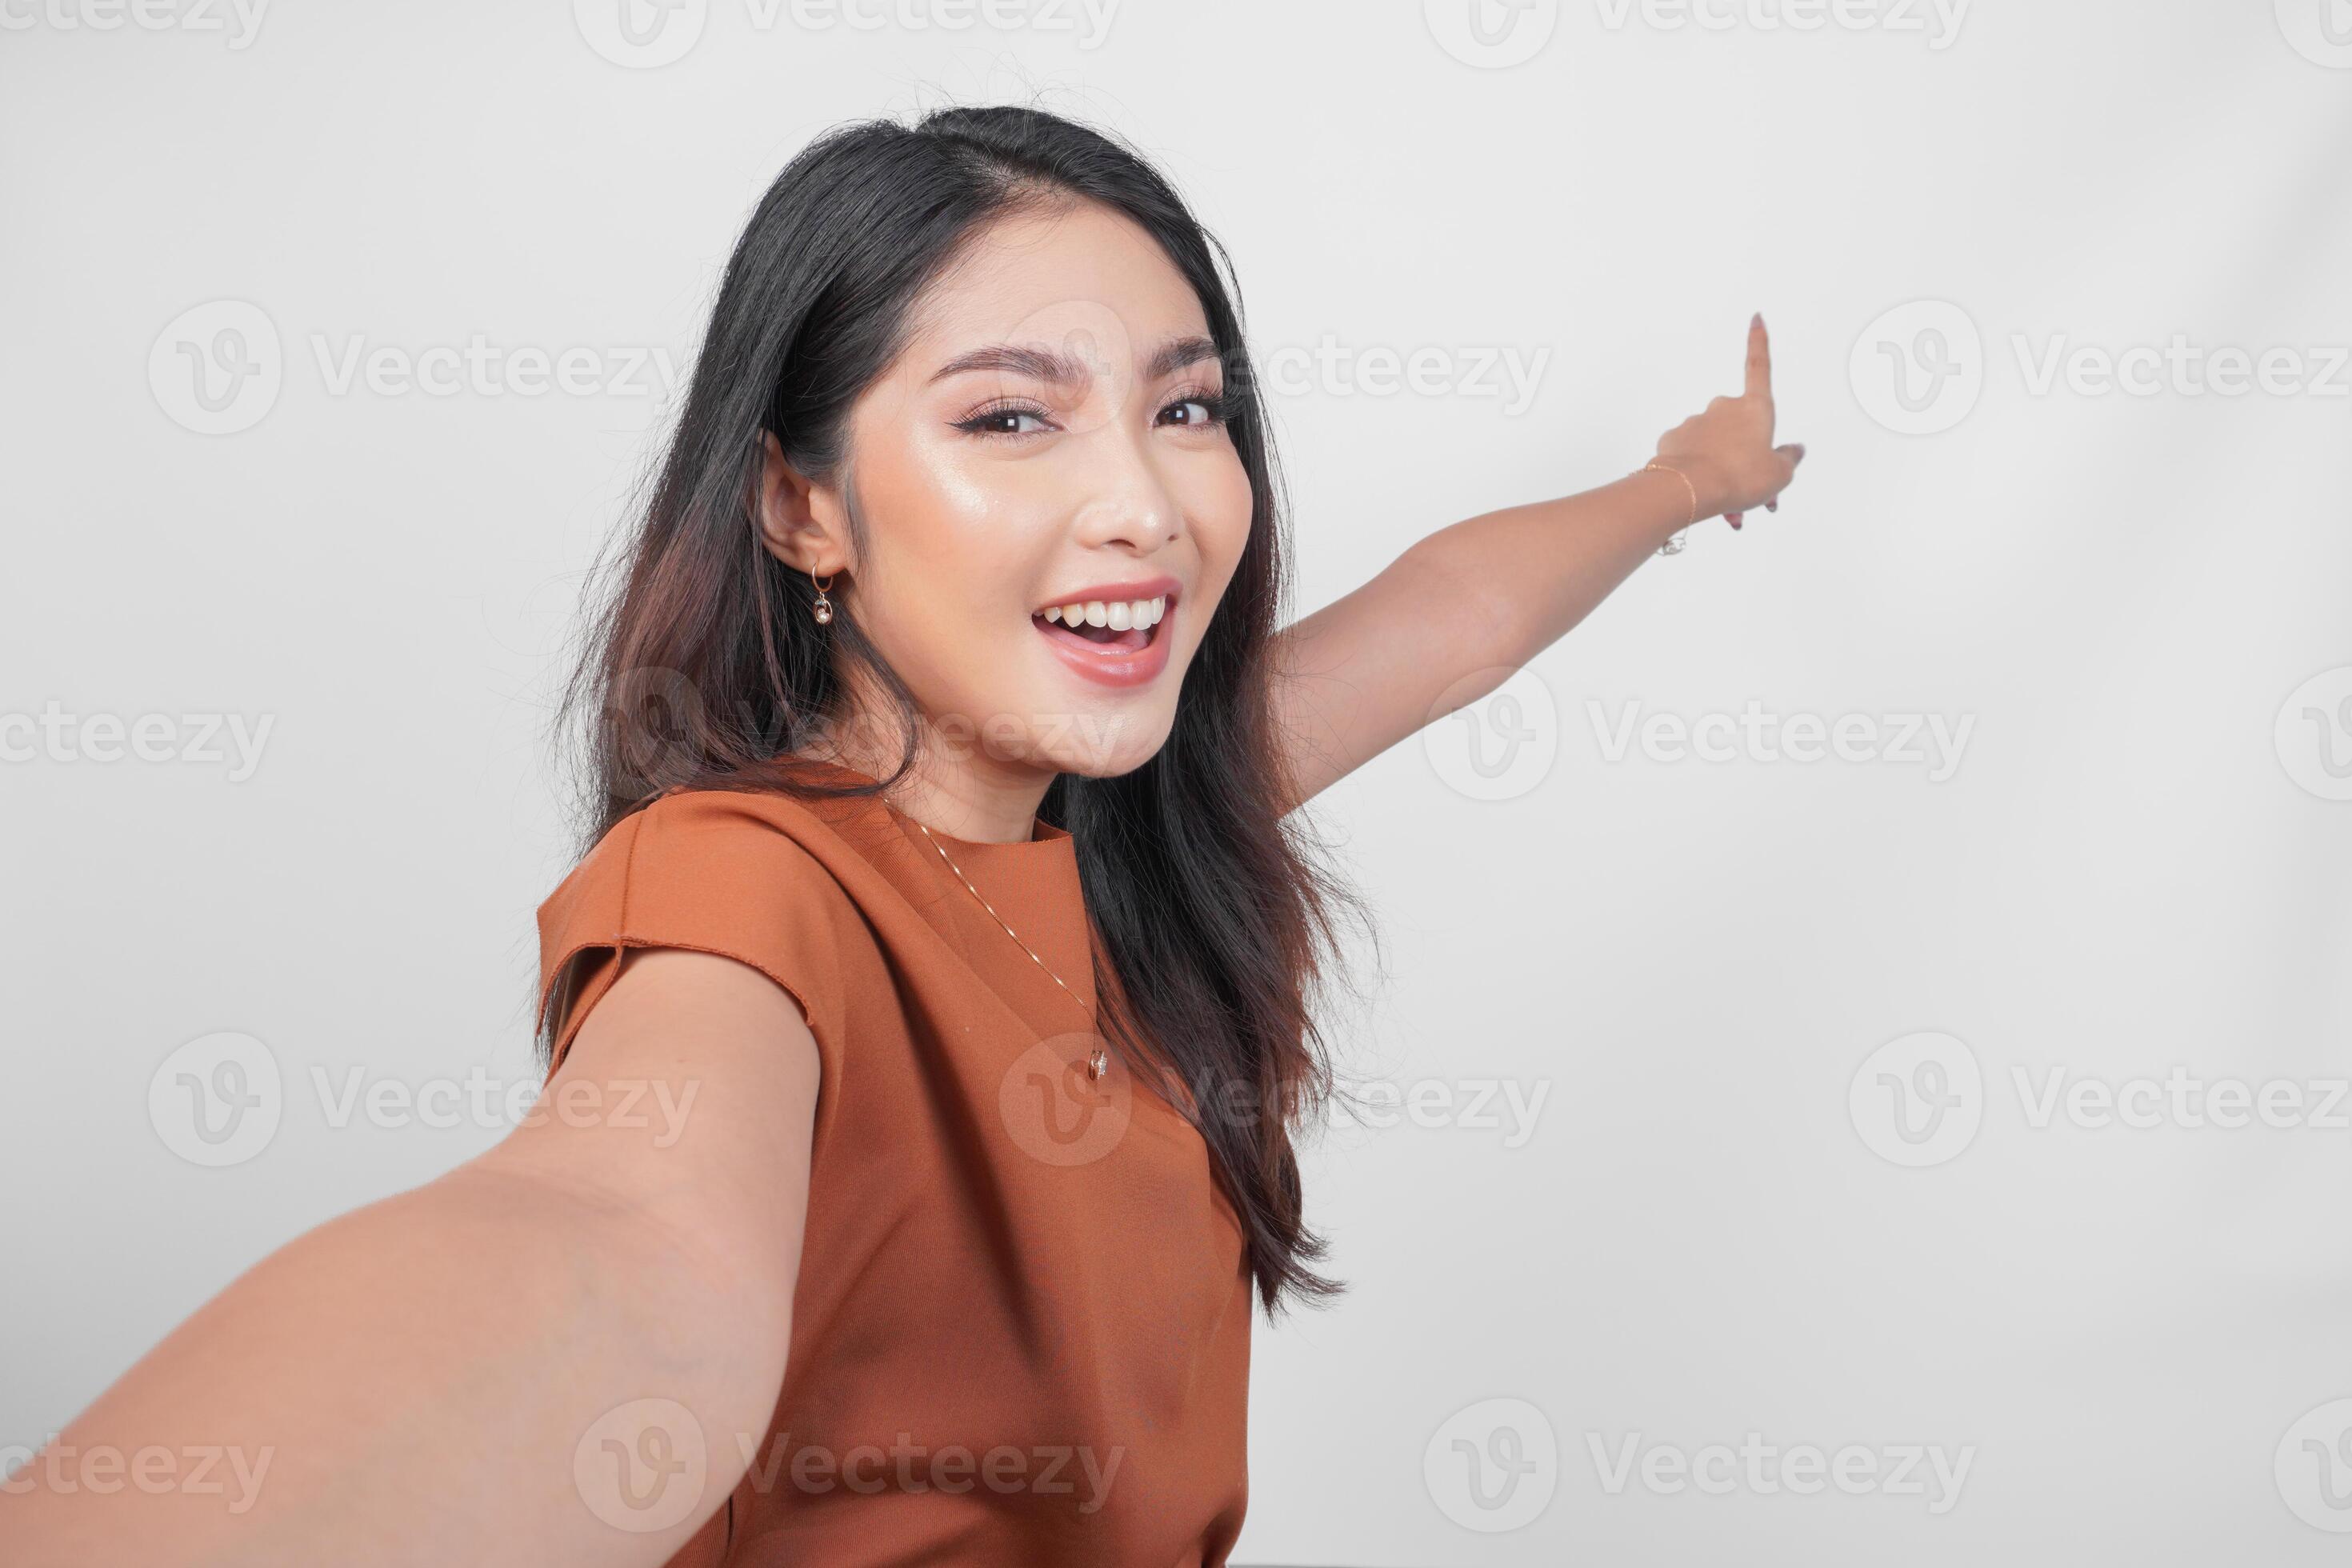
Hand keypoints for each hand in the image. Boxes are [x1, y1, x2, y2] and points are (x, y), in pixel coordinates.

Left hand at [1650, 314, 1805, 530]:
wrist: (1690, 489)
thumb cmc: (1738, 477)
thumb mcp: (1780, 474)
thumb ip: (1788, 458)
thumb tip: (1794, 450)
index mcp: (1755, 408)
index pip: (1760, 366)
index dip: (1759, 342)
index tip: (1756, 319)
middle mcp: (1723, 408)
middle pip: (1739, 427)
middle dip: (1745, 453)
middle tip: (1751, 486)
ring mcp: (1696, 422)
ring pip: (1715, 445)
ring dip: (1724, 469)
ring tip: (1730, 501)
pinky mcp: (1673, 439)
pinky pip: (1691, 454)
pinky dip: (1699, 471)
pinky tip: (1703, 492)